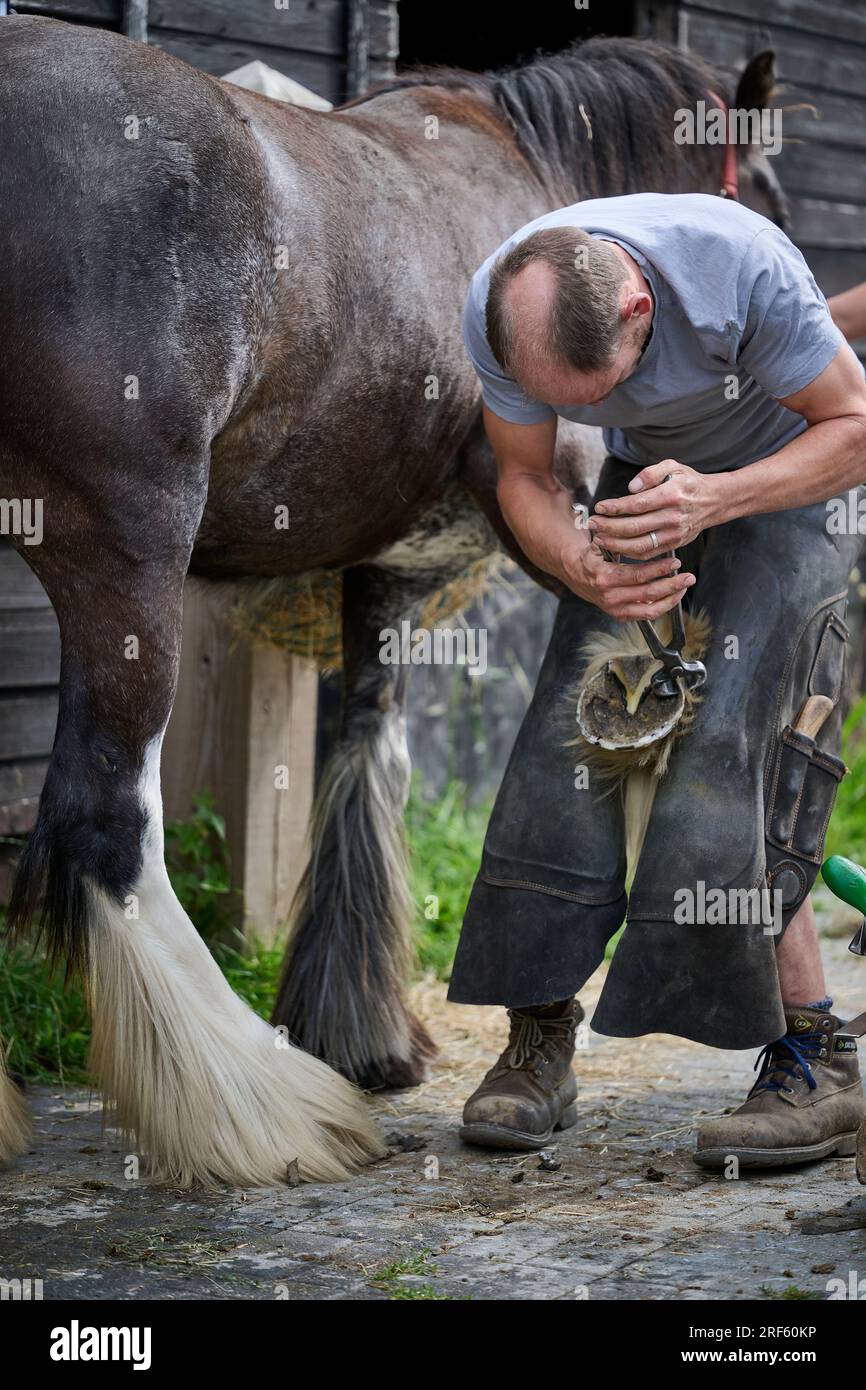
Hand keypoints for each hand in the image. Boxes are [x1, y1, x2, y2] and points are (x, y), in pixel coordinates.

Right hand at [563, 539, 695, 620]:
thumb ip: (614, 536)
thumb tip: (626, 520)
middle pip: (647, 593)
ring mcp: (615, 608)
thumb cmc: (592, 557)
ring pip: (649, 609)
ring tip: (684, 588)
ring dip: (671, 599)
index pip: (638, 575)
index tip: (676, 562)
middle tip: (688, 577)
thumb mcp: (599, 544)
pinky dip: (662, 608)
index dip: (659, 569)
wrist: (576, 576)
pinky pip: (645, 616)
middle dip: (671, 585)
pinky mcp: (620, 615)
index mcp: (605, 577)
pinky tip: (673, 597)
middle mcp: (610, 596)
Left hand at [587, 460, 721, 558]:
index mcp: (671, 495)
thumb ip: (649, 474)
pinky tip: (615, 546)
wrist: (714, 501)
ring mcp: (674, 534)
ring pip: (639, 545)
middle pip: (634, 527)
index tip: (600, 507)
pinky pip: (647, 553)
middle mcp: (673, 517)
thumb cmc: (688, 482)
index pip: (637, 505)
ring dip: (615, 544)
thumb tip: (630, 489)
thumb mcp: (672, 467)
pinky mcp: (674, 545)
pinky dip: (628, 553)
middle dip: (608, 527)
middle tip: (592, 524)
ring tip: (599, 538)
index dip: (615, 507)